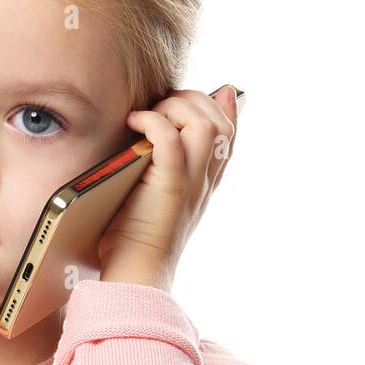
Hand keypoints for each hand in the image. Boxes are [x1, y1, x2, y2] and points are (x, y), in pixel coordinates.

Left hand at [96, 84, 239, 290]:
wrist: (136, 271)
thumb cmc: (135, 239)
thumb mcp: (154, 196)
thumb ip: (162, 168)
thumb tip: (158, 132)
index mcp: (205, 184)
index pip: (230, 136)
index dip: (225, 109)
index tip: (214, 92)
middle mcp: (204, 181)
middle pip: (220, 123)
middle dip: (194, 101)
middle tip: (163, 106)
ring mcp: (190, 182)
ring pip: (203, 123)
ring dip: (176, 108)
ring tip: (149, 115)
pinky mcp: (170, 185)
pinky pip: (169, 137)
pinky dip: (153, 121)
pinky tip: (134, 123)